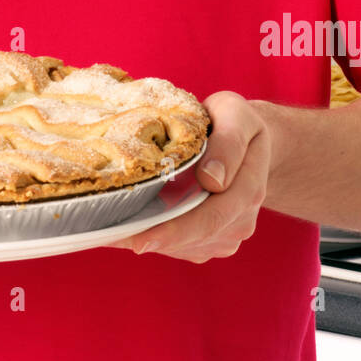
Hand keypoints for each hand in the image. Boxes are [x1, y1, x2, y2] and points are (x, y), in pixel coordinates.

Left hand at [107, 91, 271, 262]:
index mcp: (248, 187)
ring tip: (112, 230)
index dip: (175, 231)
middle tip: (111, 239)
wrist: (247, 142)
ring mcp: (227, 233)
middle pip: (194, 237)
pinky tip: (130, 227)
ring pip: (185, 245)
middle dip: (152, 239)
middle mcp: (240, 219)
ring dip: (151, 239)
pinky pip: (182, 246)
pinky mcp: (212, 240)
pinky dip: (156, 237)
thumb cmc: (234, 121)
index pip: (212, 217)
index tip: (141, 239)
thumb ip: (228, 143)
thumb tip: (212, 180)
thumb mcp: (236, 115)